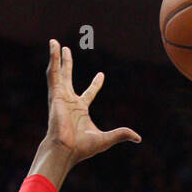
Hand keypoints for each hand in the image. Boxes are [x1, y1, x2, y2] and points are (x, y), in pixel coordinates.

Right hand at [33, 40, 140, 183]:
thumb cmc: (82, 147)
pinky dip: (52, 58)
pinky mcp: (55, 93)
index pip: (89, 93)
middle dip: (67, 64)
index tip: (101, 75)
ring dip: (56, 57)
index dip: (96, 84)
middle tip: (67, 50)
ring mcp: (61, 96)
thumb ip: (121, 134)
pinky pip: (53, 72)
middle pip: (68, 78)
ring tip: (54, 42)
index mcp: (80, 110)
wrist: (66, 149)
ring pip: (58, 72)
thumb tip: (138, 138)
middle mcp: (69, 101)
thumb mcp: (106, 139)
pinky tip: (53, 44)